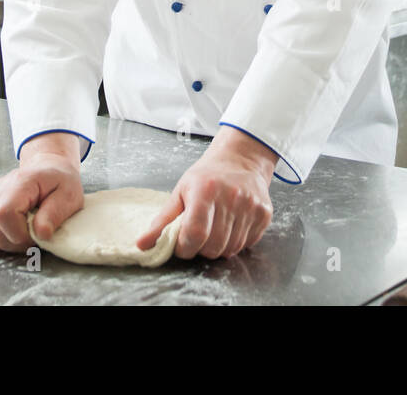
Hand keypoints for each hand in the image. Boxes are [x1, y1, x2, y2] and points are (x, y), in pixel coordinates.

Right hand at [0, 132, 83, 252]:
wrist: (48, 168)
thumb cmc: (59, 182)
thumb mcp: (69, 195)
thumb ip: (55, 214)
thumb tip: (41, 234)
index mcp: (19, 183)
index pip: (3, 214)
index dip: (20, 234)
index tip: (38, 234)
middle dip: (15, 243)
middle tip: (34, 235)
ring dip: (6, 243)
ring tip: (24, 232)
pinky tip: (13, 231)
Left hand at [136, 127, 276, 259]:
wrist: (241, 158)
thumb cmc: (206, 176)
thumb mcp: (180, 192)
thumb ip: (161, 221)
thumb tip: (141, 245)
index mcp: (205, 191)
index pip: (195, 234)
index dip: (185, 247)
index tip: (182, 245)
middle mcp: (231, 198)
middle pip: (213, 246)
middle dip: (201, 249)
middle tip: (198, 236)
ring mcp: (250, 206)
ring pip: (231, 249)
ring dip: (219, 247)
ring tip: (215, 229)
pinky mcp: (264, 213)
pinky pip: (247, 244)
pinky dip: (236, 242)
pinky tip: (231, 226)